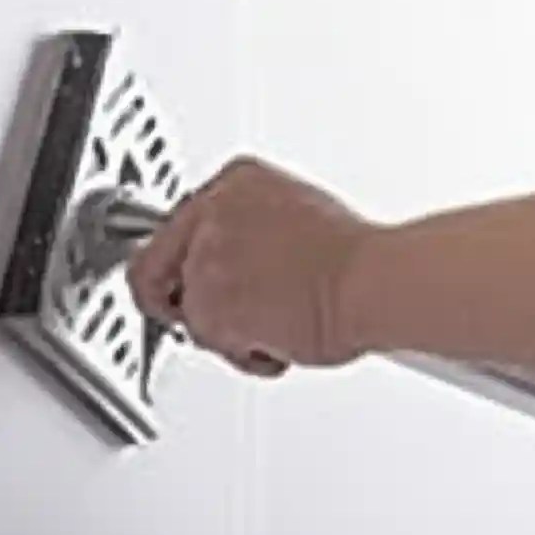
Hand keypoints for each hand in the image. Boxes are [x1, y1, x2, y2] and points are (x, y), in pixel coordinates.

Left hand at [127, 155, 376, 374]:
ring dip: (227, 332)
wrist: (371, 281)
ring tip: (275, 328)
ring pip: (189, 312)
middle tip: (224, 318)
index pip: (180, 224)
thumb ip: (256, 233)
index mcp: (236, 180)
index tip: (190, 280)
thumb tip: (248, 263)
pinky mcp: (208, 306)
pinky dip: (244, 354)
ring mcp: (206, 260)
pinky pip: (210, 342)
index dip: (186, 262)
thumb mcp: (298, 216)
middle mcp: (211, 213)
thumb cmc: (356, 258)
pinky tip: (278, 341)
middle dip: (190, 302)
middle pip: (163, 268)